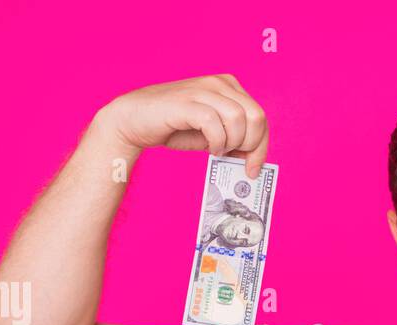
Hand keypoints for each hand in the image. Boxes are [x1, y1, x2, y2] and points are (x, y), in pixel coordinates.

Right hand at [93, 75, 269, 176]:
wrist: (135, 120)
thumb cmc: (175, 127)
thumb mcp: (213, 133)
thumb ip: (233, 138)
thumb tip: (253, 158)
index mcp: (228, 87)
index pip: (260, 117)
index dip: (261, 147)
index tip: (253, 168)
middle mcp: (219, 83)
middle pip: (256, 117)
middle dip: (251, 146)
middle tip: (234, 159)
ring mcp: (203, 90)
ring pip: (238, 120)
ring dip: (231, 143)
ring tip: (216, 150)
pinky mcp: (187, 102)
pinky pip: (215, 123)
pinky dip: (216, 142)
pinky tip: (209, 148)